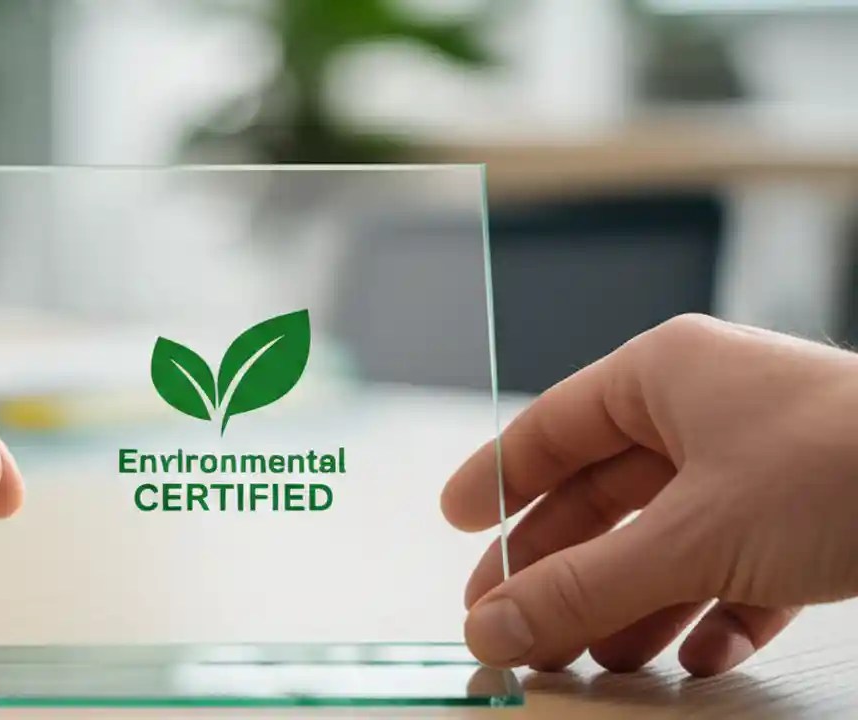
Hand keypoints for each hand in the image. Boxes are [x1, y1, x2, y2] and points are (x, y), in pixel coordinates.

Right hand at [442, 314, 857, 675]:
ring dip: (630, 605)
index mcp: (663, 376)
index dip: (497, 477)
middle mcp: (706, 414)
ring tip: (595, 662)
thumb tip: (491, 629)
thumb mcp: (692, 535)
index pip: (553, 425)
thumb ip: (583, 588)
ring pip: (666, 541)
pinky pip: (734, 570)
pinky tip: (695, 657)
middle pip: (603, 497)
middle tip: (511, 622)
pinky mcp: (808, 517)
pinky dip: (710, 616)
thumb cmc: (844, 466)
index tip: (455, 521)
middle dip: (560, 568)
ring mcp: (759, 467)